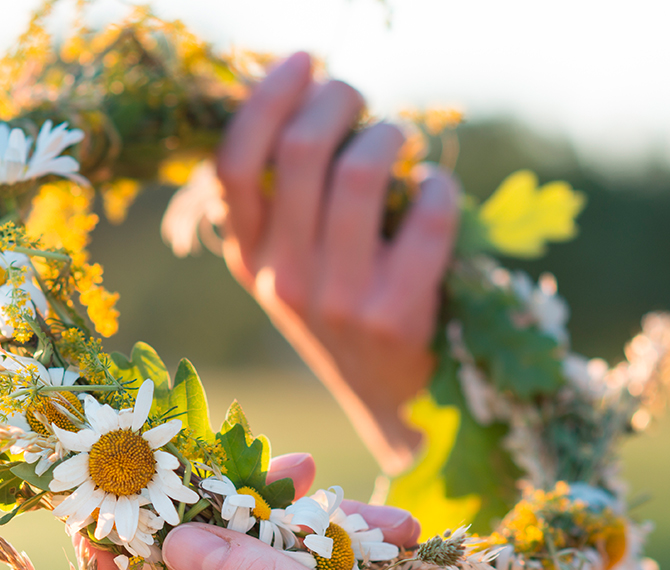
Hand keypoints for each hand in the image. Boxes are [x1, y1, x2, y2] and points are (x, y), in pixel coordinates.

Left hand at [85, 453, 559, 569]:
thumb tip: (178, 540)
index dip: (120, 565)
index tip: (118, 497)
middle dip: (250, 514)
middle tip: (294, 470)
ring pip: (269, 555)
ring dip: (322, 524)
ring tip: (390, 530)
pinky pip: (316, 563)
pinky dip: (355, 539)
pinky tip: (403, 539)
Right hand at [215, 52, 460, 475]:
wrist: (393, 407)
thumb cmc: (346, 310)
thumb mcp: (293, 264)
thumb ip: (286, 200)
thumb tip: (305, 99)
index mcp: (248, 260)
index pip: (232, 165)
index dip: (266, 99)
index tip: (303, 61)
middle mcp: (281, 280)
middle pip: (298, 152)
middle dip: (337, 99)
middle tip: (359, 96)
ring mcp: (336, 301)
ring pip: (359, 172)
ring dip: (390, 135)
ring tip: (400, 140)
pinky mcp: (395, 316)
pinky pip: (424, 215)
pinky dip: (437, 186)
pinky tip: (436, 191)